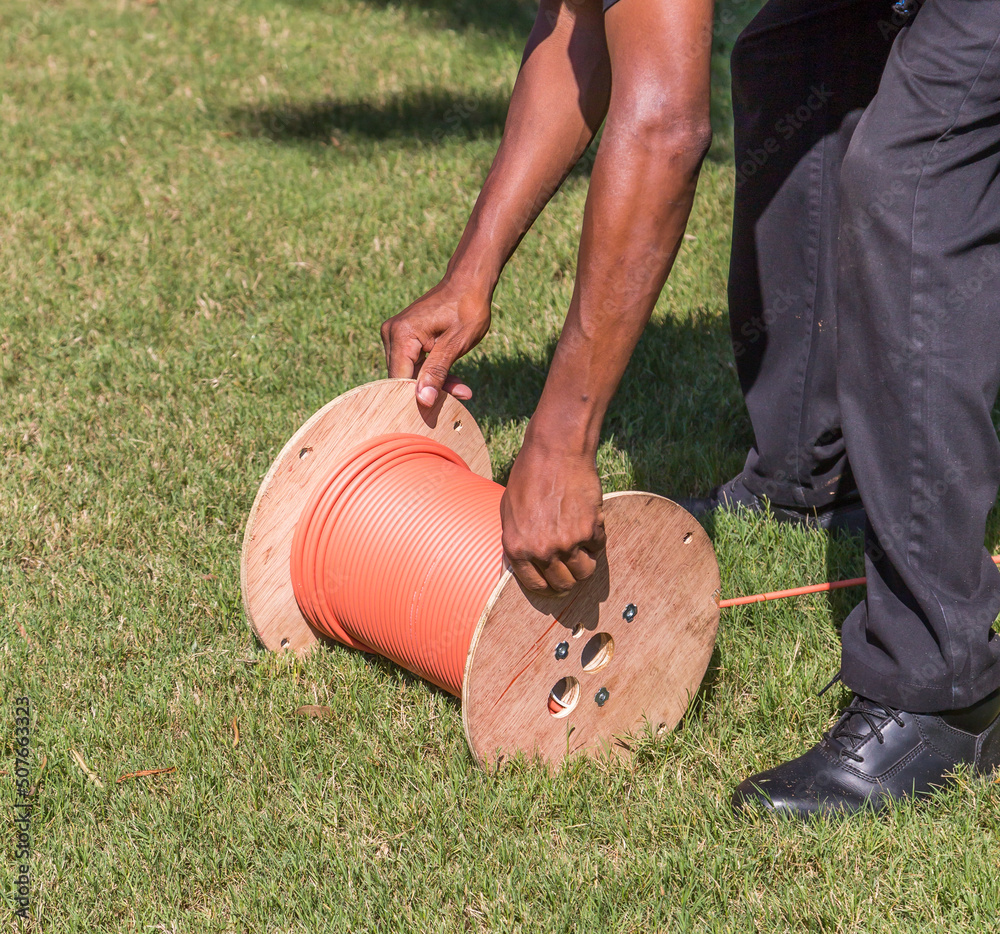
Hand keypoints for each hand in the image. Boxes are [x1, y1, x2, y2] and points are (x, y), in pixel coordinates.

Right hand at [381, 281, 490, 406]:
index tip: (440, 409)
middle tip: (462, 394)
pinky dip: (431, 372)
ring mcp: (395, 334)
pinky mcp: (403, 336)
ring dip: (433, 383)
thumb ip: (437, 373)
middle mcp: (391, 333)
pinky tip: (452, 378)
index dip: (417, 398)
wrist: (469, 282)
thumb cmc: (468, 308)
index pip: (400, 380)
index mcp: (402, 334)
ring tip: (462, 388)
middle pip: (403, 377)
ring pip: (409, 372)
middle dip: (430, 390)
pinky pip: (413, 363)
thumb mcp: (456, 344)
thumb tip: (423, 401)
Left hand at [500, 439, 605, 594]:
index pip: (536, 585)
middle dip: (568, 579)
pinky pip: (598, 548)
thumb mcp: (508, 511)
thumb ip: (516, 542)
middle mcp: (542, 550)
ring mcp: (567, 542)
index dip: (547, 586)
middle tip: (571, 568)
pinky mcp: (590, 530)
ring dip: (585, 564)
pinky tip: (589, 525)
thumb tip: (520, 566)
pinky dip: (596, 541)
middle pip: (563, 584)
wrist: (555, 452)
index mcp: (517, 548)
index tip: (554, 583)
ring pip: (585, 572)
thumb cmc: (528, 477)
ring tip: (582, 549)